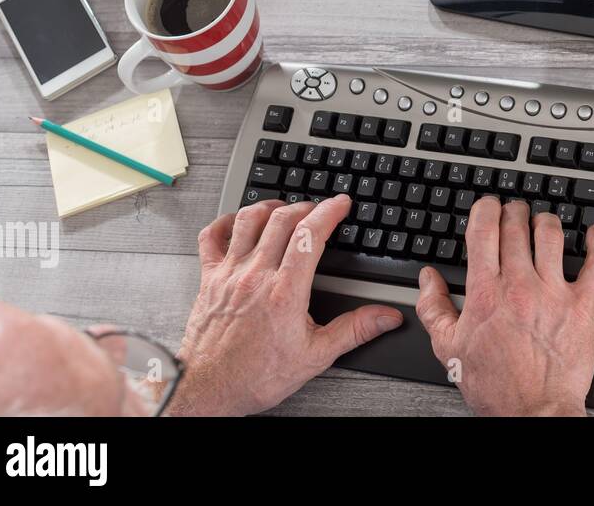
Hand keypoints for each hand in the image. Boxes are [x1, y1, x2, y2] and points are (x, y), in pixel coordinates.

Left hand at [168, 195, 402, 415]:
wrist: (209, 389)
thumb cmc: (255, 375)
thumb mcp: (315, 356)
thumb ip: (354, 330)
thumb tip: (385, 317)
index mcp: (284, 292)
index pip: (310, 235)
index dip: (329, 212)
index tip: (341, 204)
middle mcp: (255, 276)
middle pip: (281, 220)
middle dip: (305, 206)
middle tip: (318, 209)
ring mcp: (229, 274)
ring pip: (247, 220)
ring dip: (269, 207)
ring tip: (284, 208)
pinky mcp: (208, 279)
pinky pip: (211, 236)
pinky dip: (224, 222)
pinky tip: (236, 222)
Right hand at [416, 197, 593, 415]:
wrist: (533, 413)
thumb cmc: (496, 386)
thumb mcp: (449, 349)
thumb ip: (433, 308)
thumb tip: (428, 279)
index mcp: (487, 293)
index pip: (485, 230)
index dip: (486, 208)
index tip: (488, 206)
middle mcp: (521, 286)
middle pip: (517, 226)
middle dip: (514, 211)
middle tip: (514, 211)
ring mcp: (554, 294)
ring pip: (552, 235)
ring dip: (546, 220)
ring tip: (542, 222)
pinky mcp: (583, 307)